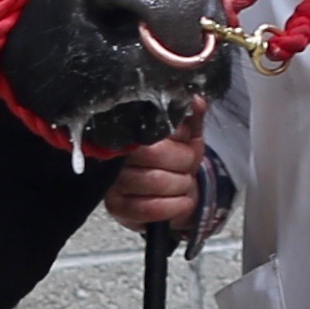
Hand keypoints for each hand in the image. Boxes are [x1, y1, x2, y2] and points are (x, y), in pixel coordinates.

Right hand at [96, 107, 206, 228]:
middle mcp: (115, 154)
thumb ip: (191, 119)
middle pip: (156, 154)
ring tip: (183, 184)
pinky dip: (174, 206)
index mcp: (131, 131)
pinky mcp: (116, 207)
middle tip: (187, 167)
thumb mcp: (186, 137)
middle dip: (184, 163)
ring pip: (155, 181)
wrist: (164, 195)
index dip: (179, 139)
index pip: (156, 127)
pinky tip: (183, 202)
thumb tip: (197, 100)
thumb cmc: (173, 161)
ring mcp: (112, 182)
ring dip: (181, 185)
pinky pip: (149, 208)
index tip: (186, 144)